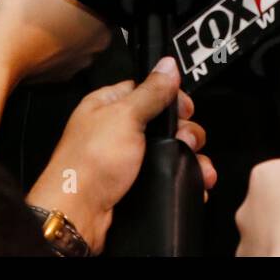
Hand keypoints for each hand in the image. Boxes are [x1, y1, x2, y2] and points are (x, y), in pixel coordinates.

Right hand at [0, 0, 110, 83]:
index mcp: (104, 19)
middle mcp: (99, 44)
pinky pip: (67, 51)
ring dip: (71, 20)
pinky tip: (44, 28)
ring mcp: (81, 62)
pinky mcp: (64, 73)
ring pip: (82, 33)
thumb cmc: (25, 11)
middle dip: (82, 0)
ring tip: (51, 6)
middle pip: (97, 14)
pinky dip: (59, 39)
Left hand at [26, 57, 215, 254]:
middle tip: (186, 140)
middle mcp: (116, 130)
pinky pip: (165, 173)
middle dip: (183, 130)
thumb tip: (168, 64)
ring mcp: (126, 158)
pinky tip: (197, 180)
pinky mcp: (134, 183)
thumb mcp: (125, 117)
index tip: (186, 109)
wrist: (79, 215)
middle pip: (162, 120)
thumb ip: (151, 92)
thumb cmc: (91, 163)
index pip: (146, 89)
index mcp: (107, 105)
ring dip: (189, 156)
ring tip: (200, 166)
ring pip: (168, 149)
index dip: (170, 96)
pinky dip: (183, 176)